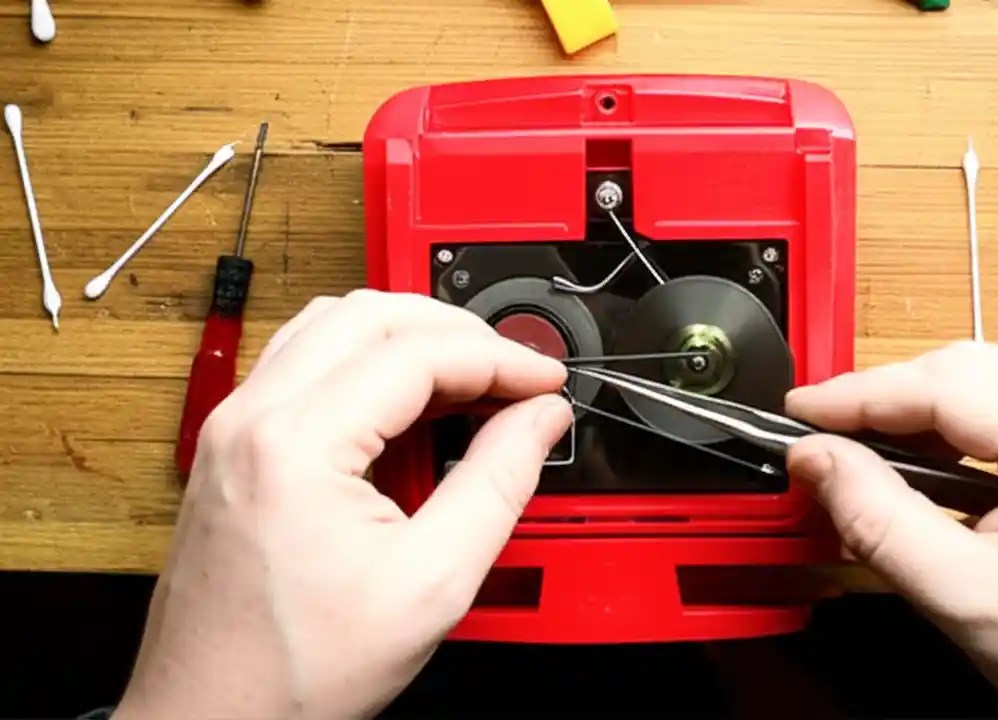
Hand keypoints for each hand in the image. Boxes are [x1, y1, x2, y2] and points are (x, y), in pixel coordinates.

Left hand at [114, 291, 571, 718]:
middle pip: (368, 315)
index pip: (416, 353)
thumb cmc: (295, 671)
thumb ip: (499, 483)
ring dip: (408, 339)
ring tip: (469, 383)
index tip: (544, 380)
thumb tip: (539, 419)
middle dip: (455, 331)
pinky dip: (368, 366)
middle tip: (513, 371)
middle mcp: (250, 419)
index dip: (498, 357)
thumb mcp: (431, 582)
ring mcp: (232, 429)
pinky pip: (305, 366)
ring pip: (331, 327)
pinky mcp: (232, 448)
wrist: (211, 719)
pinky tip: (410, 412)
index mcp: (295, 444)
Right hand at [786, 342, 997, 718]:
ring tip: (867, 457)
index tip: (797, 413)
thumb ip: (878, 520)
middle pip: (965, 369)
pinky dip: (964, 424)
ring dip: (922, 411)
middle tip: (820, 440)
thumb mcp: (969, 598)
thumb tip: (815, 458)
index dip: (856, 395)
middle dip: (885, 401)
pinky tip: (929, 462)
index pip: (942, 383)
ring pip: (989, 378)